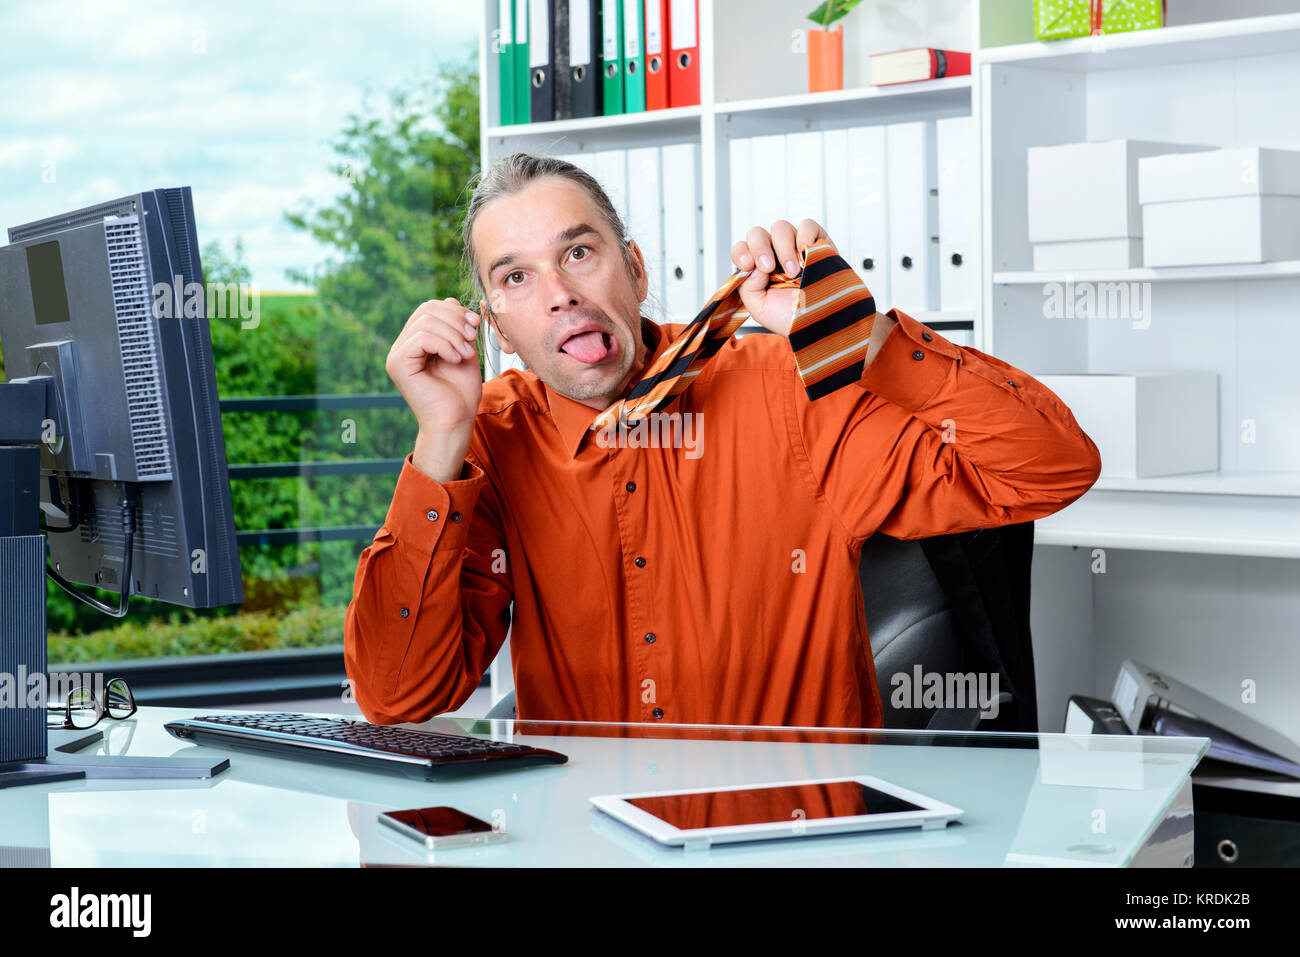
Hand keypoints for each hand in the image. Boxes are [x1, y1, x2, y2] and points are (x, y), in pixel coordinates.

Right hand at [386, 297, 483, 480]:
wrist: (455, 421)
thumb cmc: (461, 392)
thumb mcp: (464, 350)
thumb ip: (457, 326)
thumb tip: (450, 299)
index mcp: (416, 341)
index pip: (430, 308)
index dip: (455, 310)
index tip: (475, 324)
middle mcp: (402, 346)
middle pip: (427, 309)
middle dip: (455, 320)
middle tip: (472, 338)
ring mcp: (397, 355)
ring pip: (426, 322)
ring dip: (454, 336)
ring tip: (465, 354)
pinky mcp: (398, 364)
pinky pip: (421, 337)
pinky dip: (444, 345)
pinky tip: (455, 360)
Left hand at [730, 219, 838, 336]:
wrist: (821, 324)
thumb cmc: (793, 319)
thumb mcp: (760, 309)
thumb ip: (747, 287)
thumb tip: (754, 267)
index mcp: (758, 270)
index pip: (742, 249)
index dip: (741, 253)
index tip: (748, 266)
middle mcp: (775, 255)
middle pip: (758, 234)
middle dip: (760, 247)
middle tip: (769, 268)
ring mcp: (796, 248)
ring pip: (780, 227)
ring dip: (784, 248)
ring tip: (794, 272)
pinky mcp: (817, 243)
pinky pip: (807, 225)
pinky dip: (804, 236)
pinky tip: (806, 256)